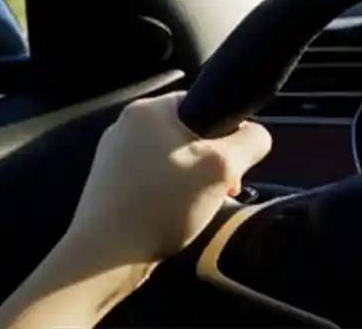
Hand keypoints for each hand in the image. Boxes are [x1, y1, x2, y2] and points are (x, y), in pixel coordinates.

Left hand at [0, 92, 271, 328]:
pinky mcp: (109, 185)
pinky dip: (168, 197)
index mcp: (149, 109)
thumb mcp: (222, 168)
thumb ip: (250, 141)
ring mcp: (114, 156)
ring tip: (193, 209)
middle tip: (218, 192)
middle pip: (190, 135)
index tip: (231, 167)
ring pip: (173, 160)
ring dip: (192, 183)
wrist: (104, 257)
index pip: (205, 104)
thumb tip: (256, 135)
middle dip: (211, 164)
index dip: (228, 135)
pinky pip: (153, 181)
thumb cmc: (161, 206)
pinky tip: (171, 218)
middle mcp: (126, 126)